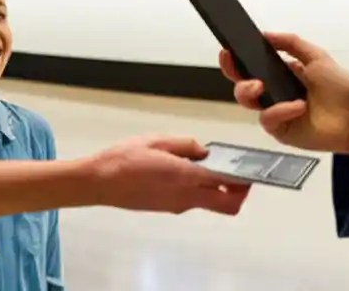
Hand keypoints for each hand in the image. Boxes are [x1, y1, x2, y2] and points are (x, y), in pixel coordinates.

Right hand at [88, 136, 250, 215]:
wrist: (99, 182)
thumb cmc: (123, 160)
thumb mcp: (158, 140)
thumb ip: (186, 144)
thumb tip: (203, 150)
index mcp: (186, 177)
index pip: (228, 185)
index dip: (244, 180)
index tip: (249, 169)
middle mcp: (186, 196)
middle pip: (227, 205)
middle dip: (238, 193)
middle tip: (237, 175)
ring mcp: (177, 205)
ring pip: (210, 203)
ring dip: (216, 188)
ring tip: (205, 164)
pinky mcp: (167, 207)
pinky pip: (192, 201)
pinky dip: (198, 188)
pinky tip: (183, 171)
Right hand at [220, 33, 348, 158]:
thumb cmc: (340, 89)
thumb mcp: (317, 57)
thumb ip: (292, 43)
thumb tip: (266, 34)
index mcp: (280, 75)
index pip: (250, 66)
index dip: (235, 60)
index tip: (227, 51)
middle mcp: (273, 93)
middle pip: (240, 84)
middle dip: (232, 74)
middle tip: (236, 65)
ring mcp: (275, 112)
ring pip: (246, 102)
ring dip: (247, 91)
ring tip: (259, 86)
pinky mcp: (280, 130)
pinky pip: (268, 119)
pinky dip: (281, 110)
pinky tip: (298, 106)